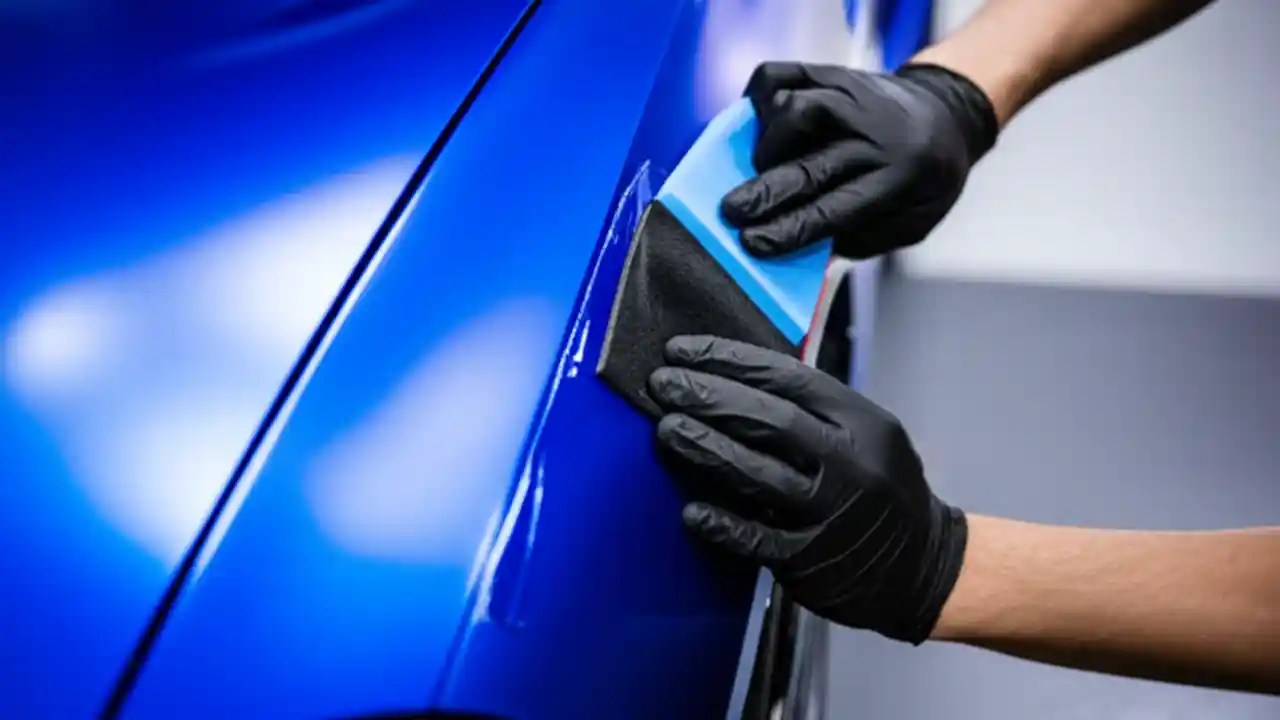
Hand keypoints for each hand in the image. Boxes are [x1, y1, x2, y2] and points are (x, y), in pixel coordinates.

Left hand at [648, 335, 966, 643]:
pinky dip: (722, 523)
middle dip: (709, 397)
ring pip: (758, 475)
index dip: (729, 360)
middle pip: (770, 421)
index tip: (683, 350)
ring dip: (705, 448)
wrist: (925, 568)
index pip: (786, 378)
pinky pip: (758, 539)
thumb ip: (812, 409)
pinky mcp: (812, 561)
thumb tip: (732, 374)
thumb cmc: (881, 490)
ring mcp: (831, 515)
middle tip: (664, 384)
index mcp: (862, 422)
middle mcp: (850, 464)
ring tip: (666, 429)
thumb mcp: (866, 435)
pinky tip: (691, 511)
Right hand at [721, 62, 997, 258]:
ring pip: (796, 109)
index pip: (835, 209)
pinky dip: (761, 97)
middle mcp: (877, 133)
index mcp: (902, 177)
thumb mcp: (914, 222)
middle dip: (765, 192)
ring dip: (769, 144)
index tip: (753, 244)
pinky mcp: (831, 72)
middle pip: (810, 165)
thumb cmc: (925, 179)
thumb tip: (806, 249)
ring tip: (759, 164)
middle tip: (730, 211)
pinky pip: (782, 76)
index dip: (790, 229)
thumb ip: (864, 239)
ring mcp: (852, 95)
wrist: (948, 114)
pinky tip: (761, 122)